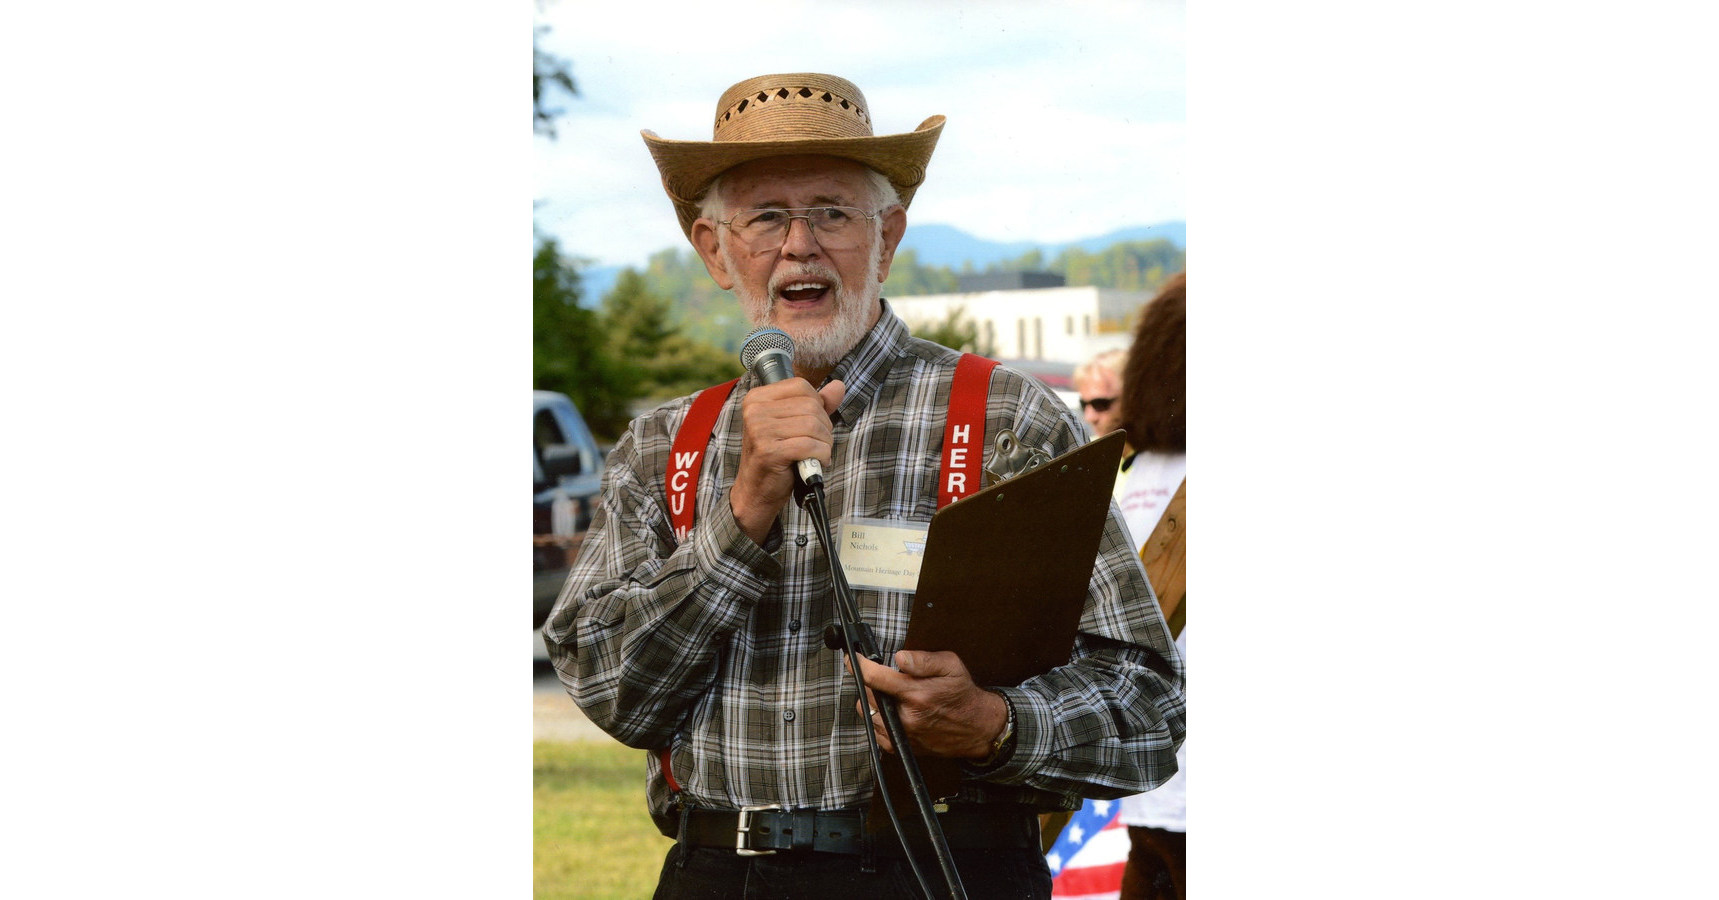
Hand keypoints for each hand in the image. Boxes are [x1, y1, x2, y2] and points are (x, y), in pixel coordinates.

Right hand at [730, 378, 844, 543]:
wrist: (755, 492)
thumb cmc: (776, 458)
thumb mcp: (795, 425)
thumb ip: (817, 404)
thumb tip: (838, 386)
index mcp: (757, 398)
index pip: (801, 386)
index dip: (817, 405)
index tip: (812, 424)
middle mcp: (755, 410)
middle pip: (810, 405)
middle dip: (824, 427)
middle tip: (817, 444)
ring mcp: (759, 430)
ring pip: (813, 425)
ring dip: (824, 443)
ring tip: (816, 453)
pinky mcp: (769, 451)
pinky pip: (810, 445)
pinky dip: (821, 455)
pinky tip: (815, 462)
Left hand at [854, 650, 1007, 759]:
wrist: (976, 727)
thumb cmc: (962, 694)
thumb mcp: (951, 665)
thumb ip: (923, 659)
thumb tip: (899, 657)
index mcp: (917, 694)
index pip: (875, 678)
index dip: (859, 665)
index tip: (852, 658)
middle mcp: (907, 717)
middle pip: (867, 695)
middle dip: (870, 682)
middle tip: (883, 677)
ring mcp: (902, 734)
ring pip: (868, 713)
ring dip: (872, 701)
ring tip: (890, 695)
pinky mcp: (900, 746)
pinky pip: (875, 730)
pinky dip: (877, 718)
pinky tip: (893, 711)